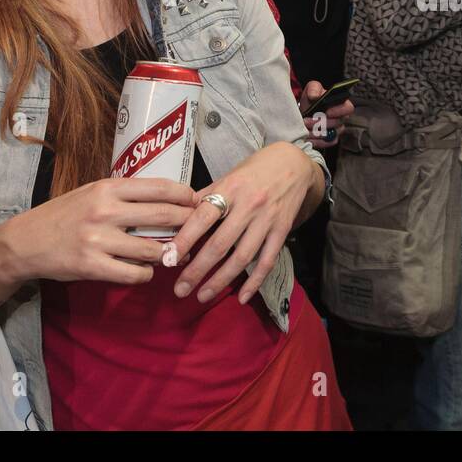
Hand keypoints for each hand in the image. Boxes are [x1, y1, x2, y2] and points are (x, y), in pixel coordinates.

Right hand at [0, 178, 198, 284]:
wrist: (24, 242)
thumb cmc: (64, 215)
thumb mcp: (93, 193)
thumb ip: (127, 195)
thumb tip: (170, 198)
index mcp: (108, 187)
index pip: (161, 188)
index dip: (187, 196)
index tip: (197, 203)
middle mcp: (105, 210)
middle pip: (165, 216)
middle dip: (188, 225)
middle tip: (198, 230)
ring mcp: (98, 239)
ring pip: (154, 249)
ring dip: (169, 254)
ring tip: (174, 254)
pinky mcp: (92, 266)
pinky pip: (135, 273)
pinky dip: (146, 274)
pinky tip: (145, 270)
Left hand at [169, 143, 318, 304]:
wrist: (293, 163)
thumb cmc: (254, 169)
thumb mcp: (228, 176)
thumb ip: (205, 197)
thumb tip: (177, 218)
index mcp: (231, 188)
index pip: (203, 217)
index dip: (185, 239)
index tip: (168, 259)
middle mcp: (249, 205)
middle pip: (220, 243)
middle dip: (197, 270)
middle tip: (180, 289)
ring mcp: (267, 220)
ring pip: (242, 257)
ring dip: (220, 280)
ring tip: (202, 296)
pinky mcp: (282, 231)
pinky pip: (267, 261)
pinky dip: (255, 282)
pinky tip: (241, 298)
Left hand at [299, 80, 354, 149]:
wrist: (303, 112)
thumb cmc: (311, 100)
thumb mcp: (311, 89)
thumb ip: (314, 88)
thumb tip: (315, 96)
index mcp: (340, 104)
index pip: (348, 108)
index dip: (339, 111)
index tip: (327, 112)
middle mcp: (341, 117)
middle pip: (338, 123)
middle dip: (321, 122)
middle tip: (308, 121)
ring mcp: (336, 130)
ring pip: (331, 134)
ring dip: (316, 133)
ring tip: (305, 129)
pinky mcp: (330, 139)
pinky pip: (327, 143)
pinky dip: (316, 141)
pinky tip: (307, 137)